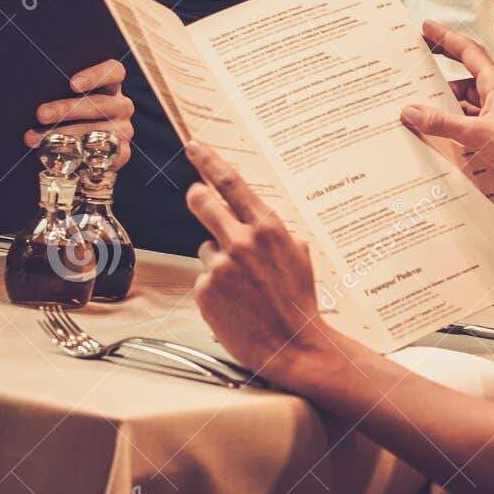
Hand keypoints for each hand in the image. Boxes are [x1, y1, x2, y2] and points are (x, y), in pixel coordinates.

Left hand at [23, 59, 134, 168]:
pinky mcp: (122, 152)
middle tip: (41, 114)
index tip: (72, 84)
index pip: (114, 72)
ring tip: (36, 139)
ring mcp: (124, 129)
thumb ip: (57, 92)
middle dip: (67, 109)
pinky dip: (79, 158)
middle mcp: (122, 106)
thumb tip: (32, 95)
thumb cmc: (70, 115)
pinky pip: (103, 156)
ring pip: (96, 131)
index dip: (95, 76)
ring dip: (64, 136)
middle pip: (99, 104)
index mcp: (111, 86)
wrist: (86, 149)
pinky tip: (59, 159)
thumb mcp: (67, 98)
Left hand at [183, 141, 333, 383]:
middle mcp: (241, 241)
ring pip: (207, 247)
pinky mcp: (206, 290)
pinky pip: (204, 278)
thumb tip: (254, 217)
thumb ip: (273, 232)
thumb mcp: (298, 256)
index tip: (194, 147)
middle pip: (201, 201)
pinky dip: (216, 288)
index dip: (208, 161)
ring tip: (243, 286)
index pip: (231, 183)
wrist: (294, 346)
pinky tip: (235, 303)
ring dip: (218, 260)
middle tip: (196, 197)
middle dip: (197, 196)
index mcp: (268, 228)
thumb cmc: (298, 302)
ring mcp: (221, 266)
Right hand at [400, 20, 493, 215]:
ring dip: (444, 102)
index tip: (427, 27)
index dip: (446, 37)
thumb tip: (411, 111)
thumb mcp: (477, 134)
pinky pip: (467, 119)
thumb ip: (442, 122)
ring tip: (418, 105)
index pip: (468, 52)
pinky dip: (451, 122)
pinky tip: (436, 130)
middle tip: (418, 58)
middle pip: (464, 74)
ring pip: (463, 100)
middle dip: (441, 67)